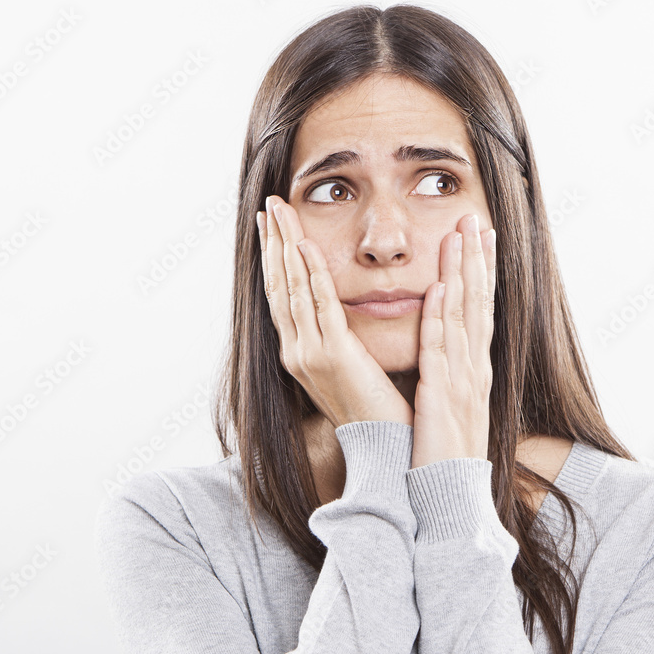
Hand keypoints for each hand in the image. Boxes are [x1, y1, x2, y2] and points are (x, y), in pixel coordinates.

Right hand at [259, 195, 414, 429]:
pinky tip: (307, 247)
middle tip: (269, 205)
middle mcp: (297, 353)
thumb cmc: (375, 410)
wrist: (384, 447)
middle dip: (274, 243)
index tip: (272, 226)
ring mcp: (311, 355)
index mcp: (300, 354)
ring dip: (286, 247)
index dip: (275, 259)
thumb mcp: (350, 368)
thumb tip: (340, 315)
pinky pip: (320, 307)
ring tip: (281, 212)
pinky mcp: (334, 357)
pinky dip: (311, 275)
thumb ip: (340, 339)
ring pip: (292, 290)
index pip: (281, 296)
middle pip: (278, 287)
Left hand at [410, 214, 496, 468]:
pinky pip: (442, 349)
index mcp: (474, 371)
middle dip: (477, 259)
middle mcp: (474, 369)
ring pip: (464, 316)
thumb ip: (449, 380)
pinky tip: (443, 288)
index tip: (480, 239)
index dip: (481, 274)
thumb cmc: (447, 458)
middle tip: (475, 218)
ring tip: (461, 234)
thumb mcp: (450, 410)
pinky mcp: (443, 396)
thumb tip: (444, 361)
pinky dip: (443, 317)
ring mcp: (463, 381)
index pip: (480, 312)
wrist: (452, 497)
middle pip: (479, 304)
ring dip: (463, 273)